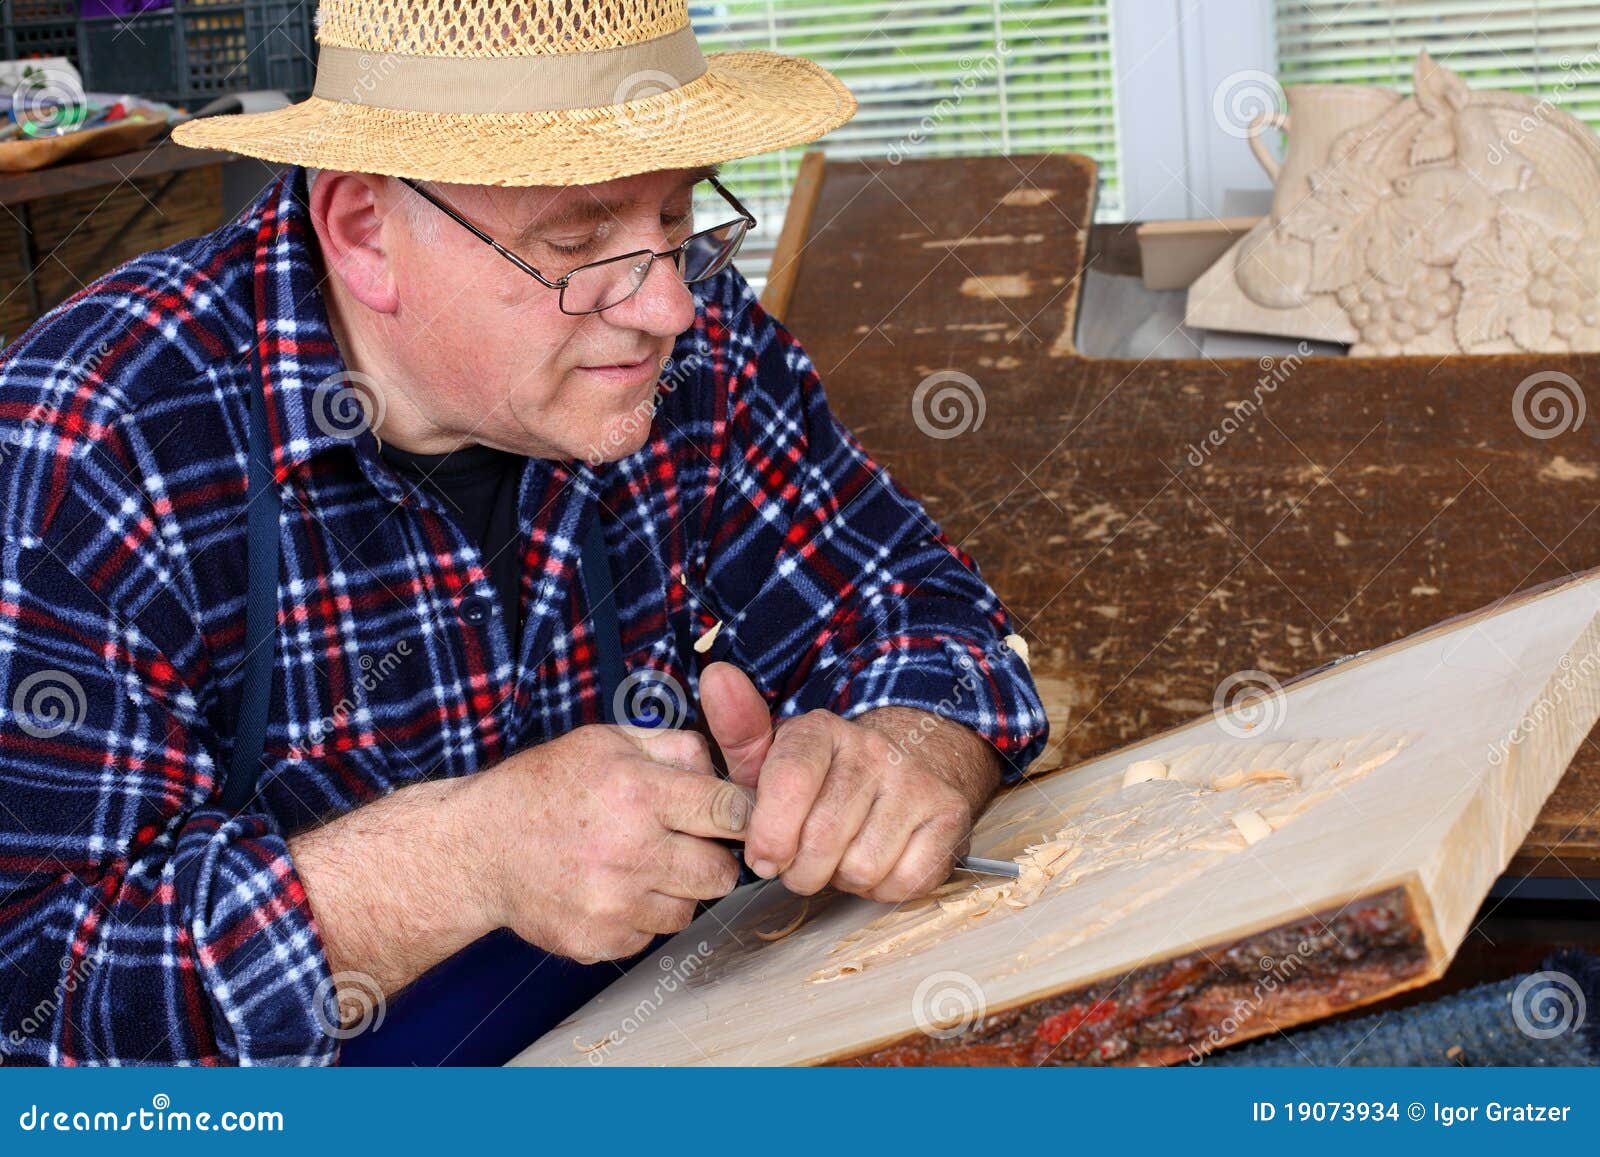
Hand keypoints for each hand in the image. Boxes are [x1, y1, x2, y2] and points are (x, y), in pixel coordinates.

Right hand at [473, 724, 750, 962]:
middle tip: (684, 843)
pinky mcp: (600, 940)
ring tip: (640, 865)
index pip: (729, 811)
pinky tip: (613, 889)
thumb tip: (723, 766)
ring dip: (677, 890)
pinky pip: (652, 935)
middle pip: (720, 871)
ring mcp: (614, 903)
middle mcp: (630, 851)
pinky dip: (643, 916)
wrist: (478, 849)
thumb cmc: (544, 787)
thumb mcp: (606, 741)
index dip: (741, 815)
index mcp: (637, 792)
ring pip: (690, 909)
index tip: (735, 817)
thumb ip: (672, 747)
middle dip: (712, 856)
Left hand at [699, 663, 1001, 901]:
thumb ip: (737, 729)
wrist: (908, 765)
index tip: (763, 858)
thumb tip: (716, 676)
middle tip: (802, 862)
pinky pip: (904, 882)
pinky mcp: (949, 816)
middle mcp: (873, 750)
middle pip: (821, 839)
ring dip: (842, 878)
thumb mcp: (773, 755)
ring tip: (841, 855)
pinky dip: (883, 888)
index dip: (769, 834)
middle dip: (801, 869)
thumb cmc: (824, 777)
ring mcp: (916, 782)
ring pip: (861, 867)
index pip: (789, 781)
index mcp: (822, 730)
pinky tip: (876, 862)